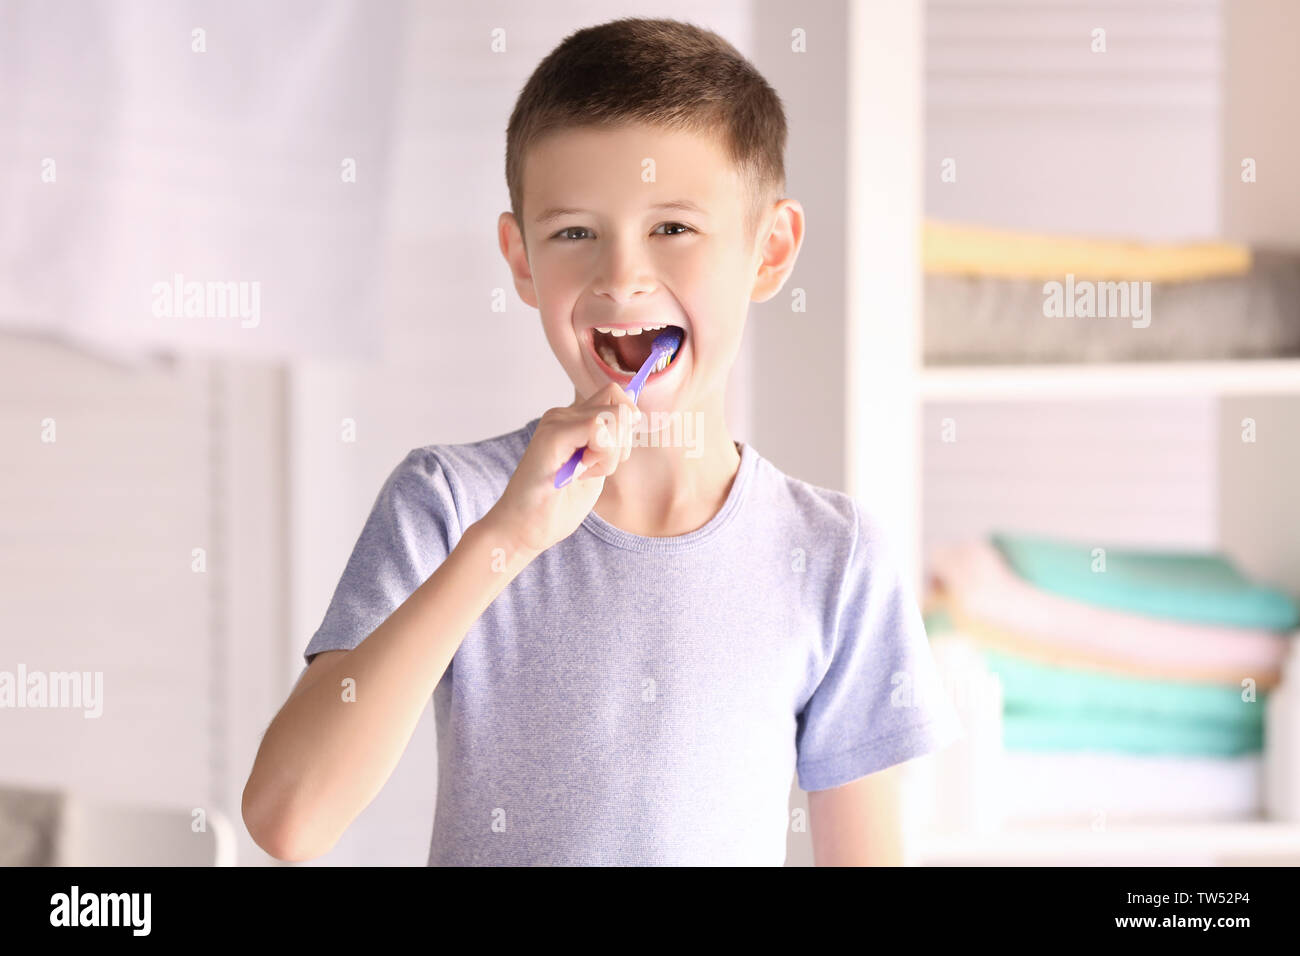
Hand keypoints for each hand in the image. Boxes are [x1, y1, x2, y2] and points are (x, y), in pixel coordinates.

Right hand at [483, 383, 640, 555]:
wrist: (522, 530)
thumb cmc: (556, 506)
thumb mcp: (596, 468)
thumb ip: (611, 442)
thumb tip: (635, 415)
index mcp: (573, 421)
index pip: (617, 396)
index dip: (628, 425)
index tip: (610, 457)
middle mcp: (563, 415)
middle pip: (622, 404)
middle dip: (622, 444)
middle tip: (594, 469)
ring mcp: (556, 422)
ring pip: (615, 416)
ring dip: (610, 454)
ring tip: (582, 473)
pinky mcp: (552, 436)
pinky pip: (597, 428)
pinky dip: (600, 456)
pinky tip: (579, 473)